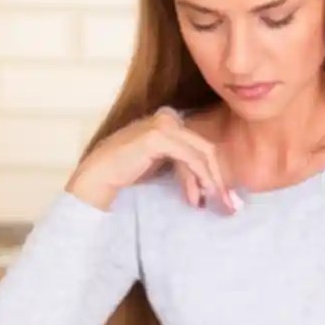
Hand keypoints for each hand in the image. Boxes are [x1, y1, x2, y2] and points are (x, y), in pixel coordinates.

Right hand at [66, 107, 235, 211]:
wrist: (97, 179)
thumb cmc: (126, 177)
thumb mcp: (161, 167)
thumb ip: (184, 168)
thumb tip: (213, 188)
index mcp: (169, 122)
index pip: (202, 148)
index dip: (215, 174)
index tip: (224, 200)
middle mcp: (168, 118)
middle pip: (206, 150)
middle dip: (219, 179)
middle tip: (228, 206)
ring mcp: (163, 124)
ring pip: (201, 154)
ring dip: (211, 182)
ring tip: (213, 204)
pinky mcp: (157, 136)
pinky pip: (189, 158)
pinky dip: (199, 178)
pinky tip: (198, 197)